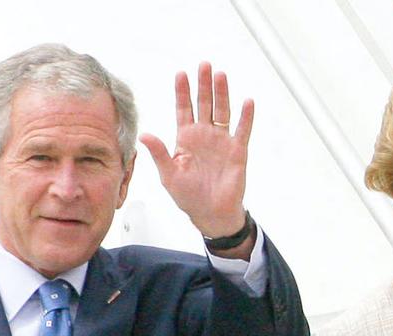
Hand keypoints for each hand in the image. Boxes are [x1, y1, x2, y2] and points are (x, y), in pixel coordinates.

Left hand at [140, 62, 253, 238]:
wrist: (211, 214)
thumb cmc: (189, 196)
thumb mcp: (169, 175)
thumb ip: (159, 153)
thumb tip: (145, 135)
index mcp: (186, 139)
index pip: (183, 109)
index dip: (182, 92)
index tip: (181, 74)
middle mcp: (204, 136)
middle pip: (204, 104)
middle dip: (203, 84)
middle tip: (204, 65)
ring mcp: (221, 142)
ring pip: (222, 111)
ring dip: (222, 94)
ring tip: (221, 76)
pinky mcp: (237, 151)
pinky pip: (242, 130)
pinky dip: (245, 116)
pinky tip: (247, 102)